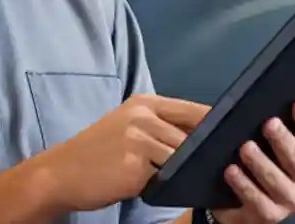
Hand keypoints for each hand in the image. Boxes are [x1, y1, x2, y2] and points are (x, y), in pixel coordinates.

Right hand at [37, 93, 209, 211]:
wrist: (59, 174)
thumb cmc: (96, 155)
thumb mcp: (126, 128)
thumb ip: (159, 128)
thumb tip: (201, 136)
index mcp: (144, 103)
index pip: (194, 109)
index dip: (217, 124)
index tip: (235, 136)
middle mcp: (143, 116)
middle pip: (193, 133)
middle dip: (209, 151)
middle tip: (224, 164)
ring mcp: (139, 139)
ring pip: (183, 155)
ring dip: (194, 170)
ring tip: (204, 180)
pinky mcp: (135, 165)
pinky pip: (168, 176)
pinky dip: (176, 184)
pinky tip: (181, 191)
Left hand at [210, 97, 294, 223]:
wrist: (247, 196)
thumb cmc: (270, 159)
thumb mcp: (289, 137)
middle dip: (285, 142)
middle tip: (269, 124)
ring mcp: (290, 201)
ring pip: (279, 185)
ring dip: (262, 165)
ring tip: (246, 148)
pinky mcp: (269, 215)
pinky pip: (259, 203)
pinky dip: (245, 186)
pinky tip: (232, 171)